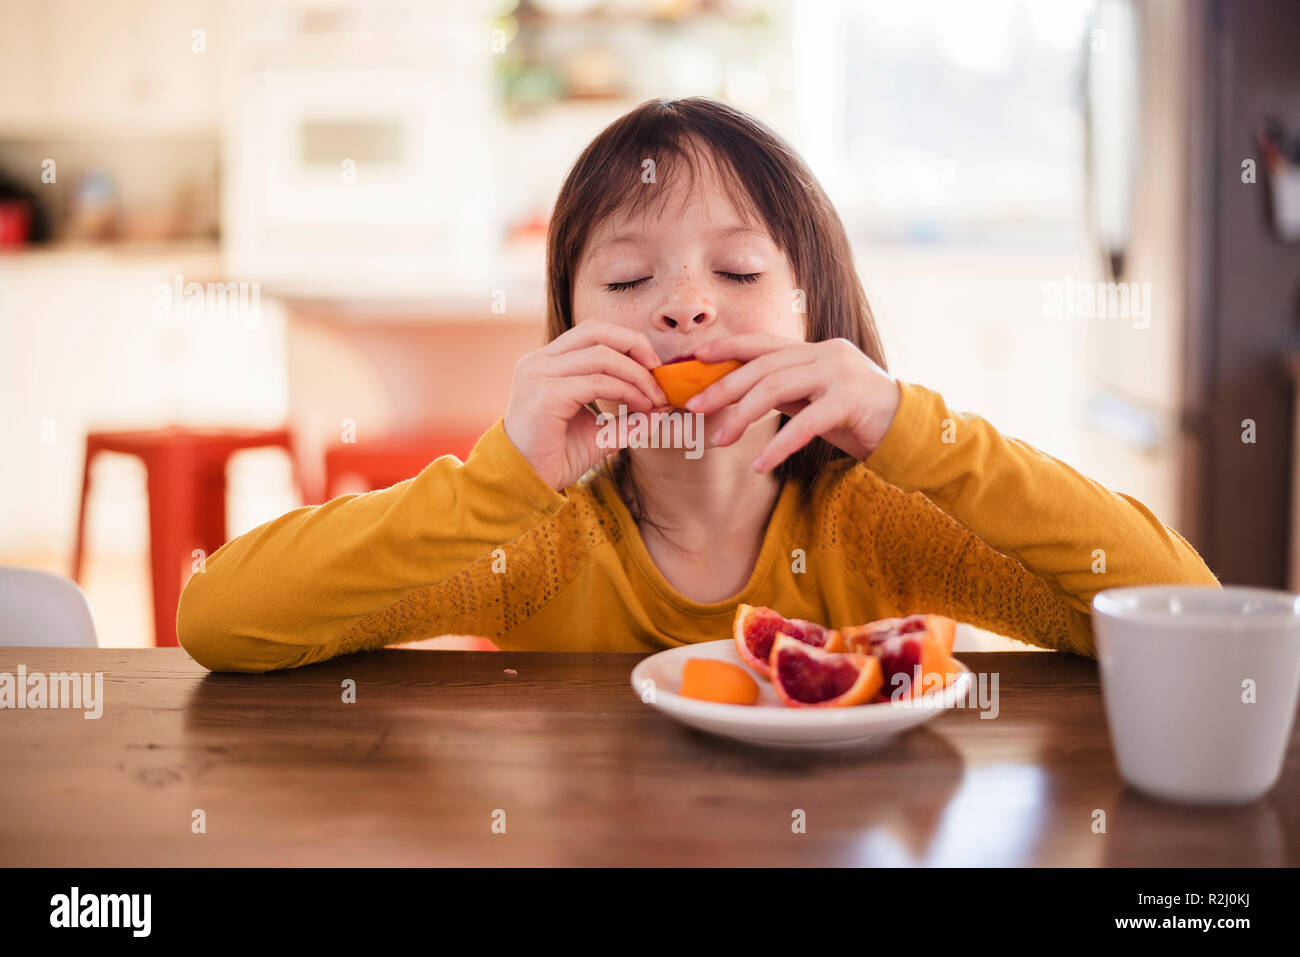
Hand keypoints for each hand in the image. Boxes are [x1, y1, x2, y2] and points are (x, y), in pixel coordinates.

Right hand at [503, 321, 669, 491]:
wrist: (524, 485)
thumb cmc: (555, 458)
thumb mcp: (599, 432)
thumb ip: (628, 418)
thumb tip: (664, 409)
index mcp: (546, 362)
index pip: (593, 333)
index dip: (628, 343)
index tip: (655, 368)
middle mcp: (538, 361)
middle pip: (597, 332)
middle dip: (636, 347)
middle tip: (660, 374)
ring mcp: (538, 375)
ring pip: (602, 356)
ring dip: (637, 375)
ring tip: (655, 398)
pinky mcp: (545, 394)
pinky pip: (596, 382)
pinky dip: (626, 391)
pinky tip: (642, 408)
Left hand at [685, 334, 900, 471]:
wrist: (909, 432)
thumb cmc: (857, 418)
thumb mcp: (815, 399)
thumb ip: (785, 391)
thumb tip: (740, 394)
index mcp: (816, 350)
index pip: (764, 343)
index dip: (729, 348)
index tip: (696, 358)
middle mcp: (826, 354)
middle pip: (763, 366)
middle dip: (724, 387)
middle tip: (694, 407)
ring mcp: (840, 374)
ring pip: (777, 387)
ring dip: (743, 415)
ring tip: (720, 439)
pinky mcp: (851, 401)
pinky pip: (805, 423)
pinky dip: (778, 444)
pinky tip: (759, 463)